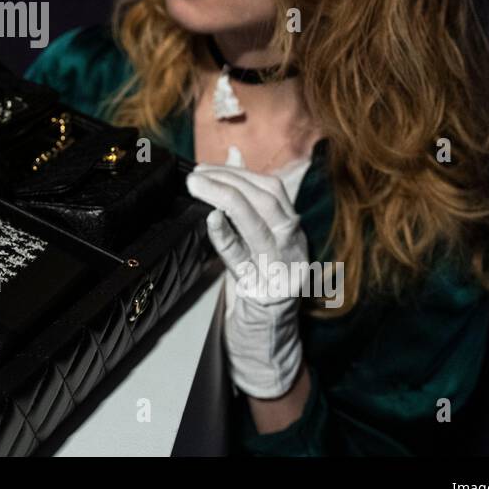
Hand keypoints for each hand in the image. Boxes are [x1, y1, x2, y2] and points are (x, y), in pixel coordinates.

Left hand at [186, 164, 308, 398]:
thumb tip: (232, 154)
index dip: (238, 173)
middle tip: (195, 175)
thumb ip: (245, 196)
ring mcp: (281, 268)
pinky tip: (211, 221)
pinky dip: (227, 237)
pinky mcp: (264, 291)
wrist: (269, 334)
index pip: (272, 188)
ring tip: (197, 187)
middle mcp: (293, 245)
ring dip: (226, 200)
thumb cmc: (259, 278)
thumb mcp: (256, 234)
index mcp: (292, 228)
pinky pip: (244, 260)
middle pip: (267, 202)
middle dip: (229, 182)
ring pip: (259, 226)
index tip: (206, 167)